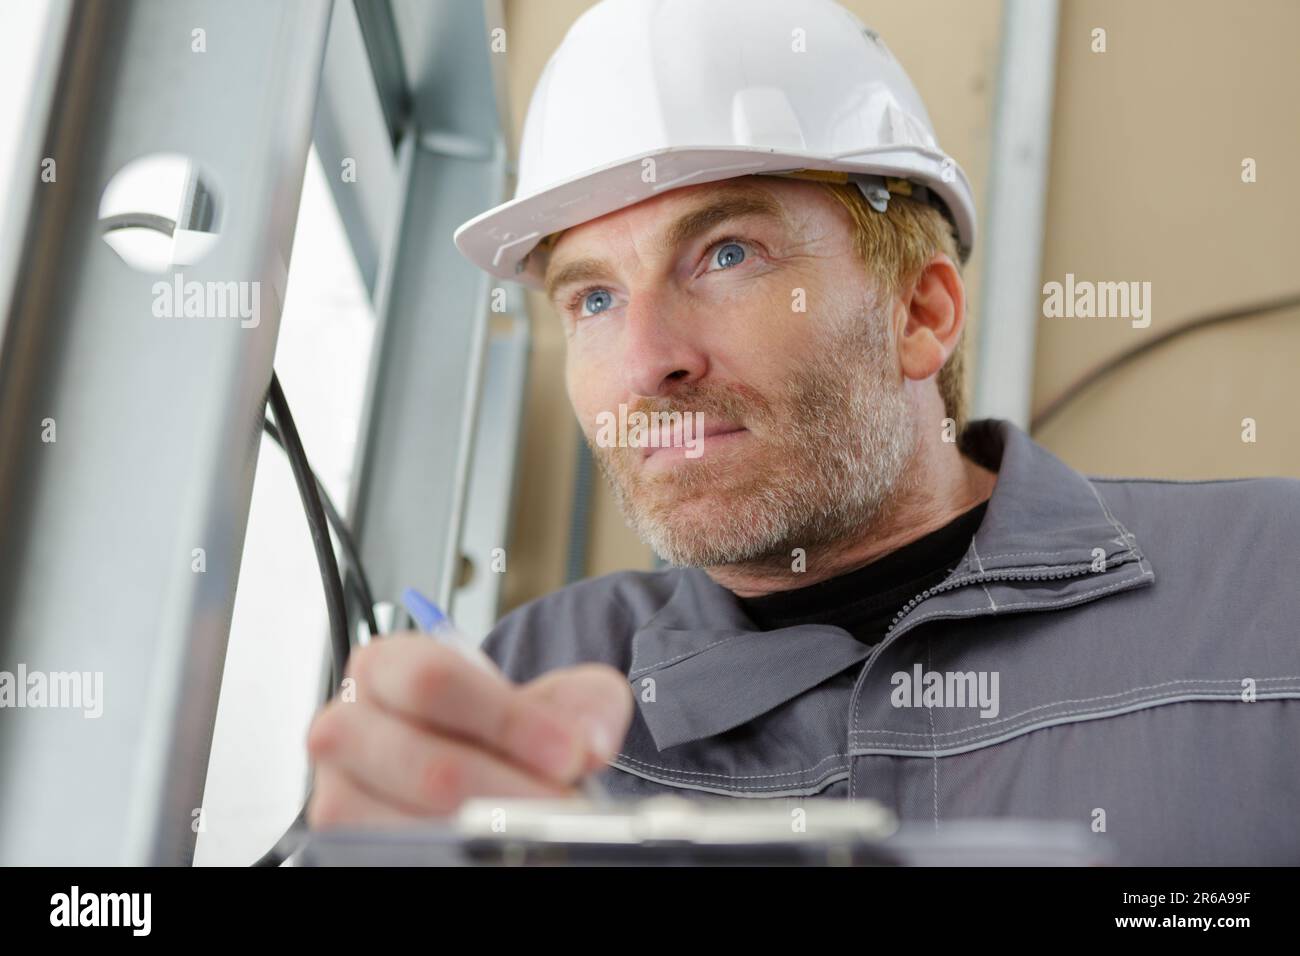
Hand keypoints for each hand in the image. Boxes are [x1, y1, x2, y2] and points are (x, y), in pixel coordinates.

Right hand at [305, 633, 632, 826]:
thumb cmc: (499, 730)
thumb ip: (582, 703)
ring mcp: (336, 795)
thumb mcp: (552, 698)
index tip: (569, 752)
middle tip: (566, 805)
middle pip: (431, 767)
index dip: (508, 720)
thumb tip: (589, 741)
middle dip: (512, 791)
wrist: (476, 772)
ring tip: (538, 832)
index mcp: (384, 667)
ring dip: (487, 835)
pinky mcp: (346, 848)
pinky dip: (458, 858)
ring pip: (413, 826)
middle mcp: (345, 728)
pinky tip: (494, 851)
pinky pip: (399, 859)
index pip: (432, 681)